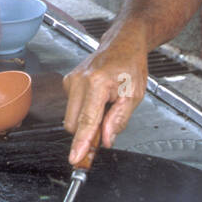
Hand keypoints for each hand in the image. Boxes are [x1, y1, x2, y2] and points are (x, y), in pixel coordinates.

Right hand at [62, 32, 147, 166]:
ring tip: (105, 107)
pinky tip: (97, 100)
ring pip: (71, 117)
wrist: (122, 44)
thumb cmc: (130, 66)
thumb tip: (105, 139)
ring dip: (86, 121)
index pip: (87, 120)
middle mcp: (79, 81)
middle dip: (87, 133)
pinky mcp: (67, 82)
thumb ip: (119, 119)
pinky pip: (71, 108)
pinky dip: (83, 111)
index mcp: (97, 83)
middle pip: (74, 123)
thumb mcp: (134, 95)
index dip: (81, 142)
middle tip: (106, 130)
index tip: (75, 158)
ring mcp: (71, 81)